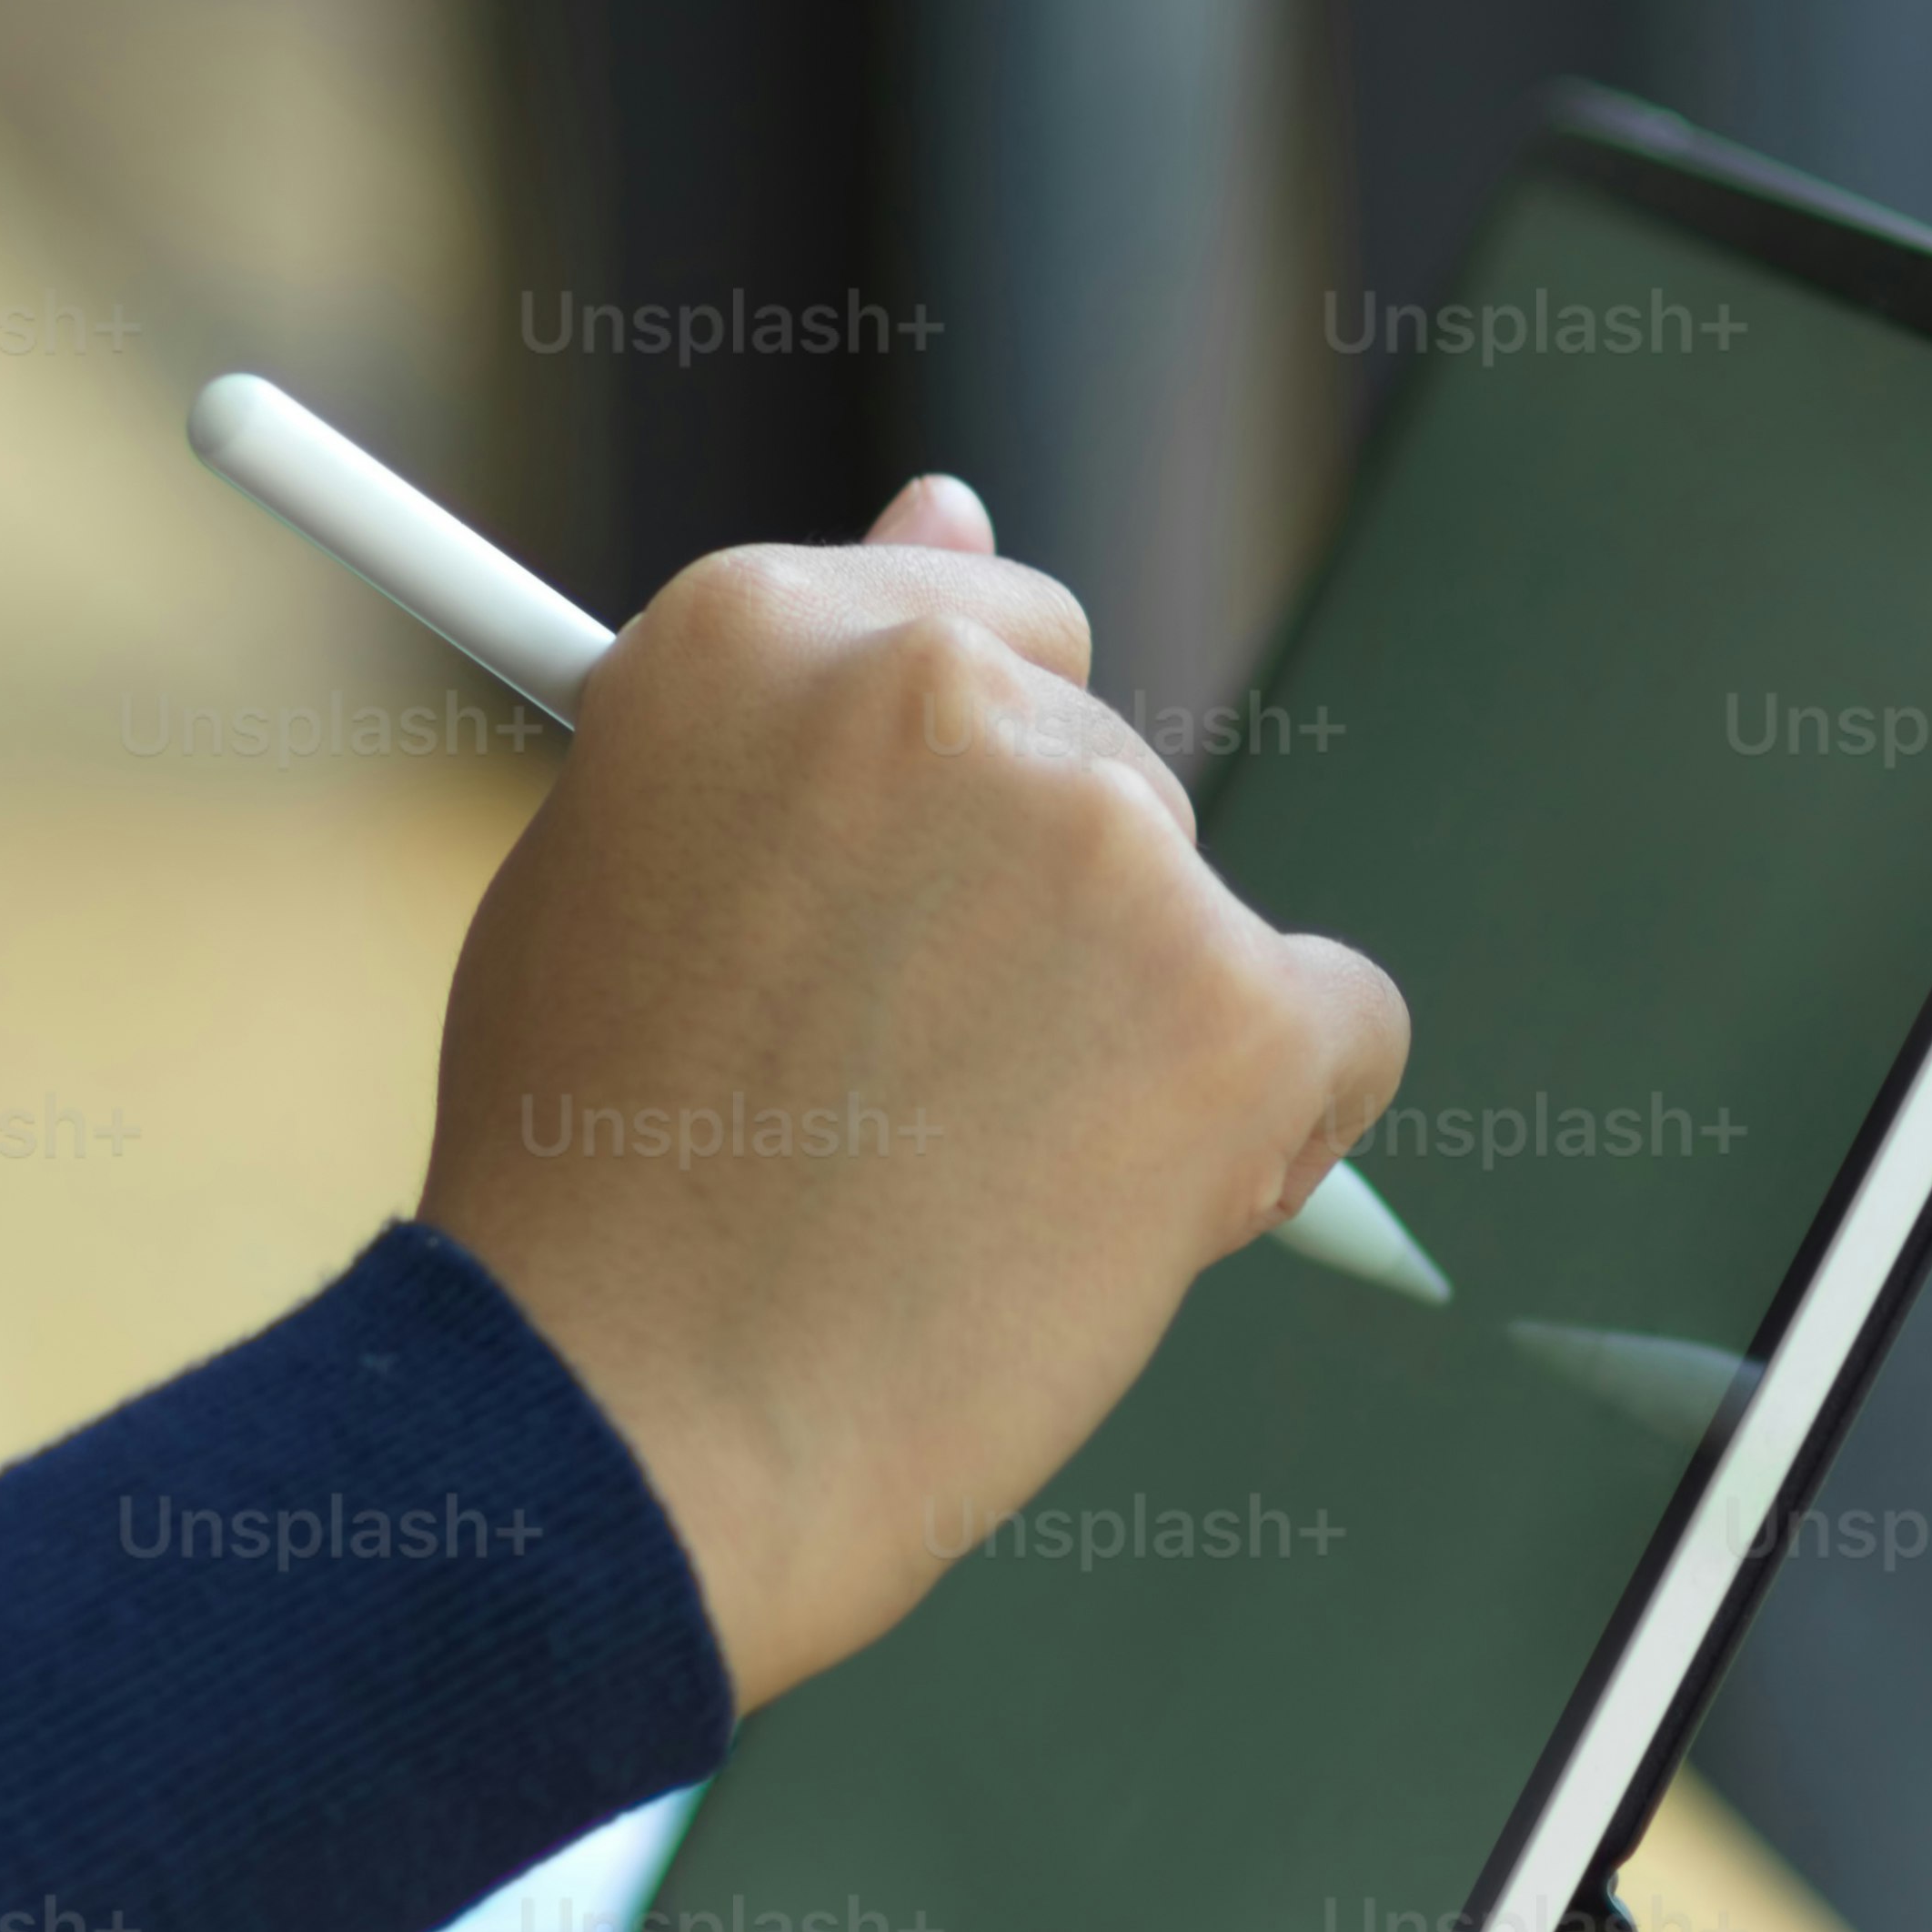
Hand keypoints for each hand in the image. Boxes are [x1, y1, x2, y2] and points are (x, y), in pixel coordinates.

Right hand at [423, 479, 1409, 1707]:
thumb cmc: (590, 1179)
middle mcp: (941, 694)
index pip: (976, 622)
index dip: (952, 796)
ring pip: (1200, 913)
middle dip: (1039, 926)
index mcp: (760, 631)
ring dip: (1130, 1035)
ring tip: (950, 1190)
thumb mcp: (629, 866)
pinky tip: (1114, 1216)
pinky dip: (1269, 1127)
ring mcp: (1104, 844)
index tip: (909, 911)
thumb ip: (802, 702)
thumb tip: (957, 498)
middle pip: (1100, 769)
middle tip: (889, 1103)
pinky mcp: (1235, 1007)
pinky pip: (1341, 1024)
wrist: (635, 1433)